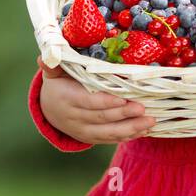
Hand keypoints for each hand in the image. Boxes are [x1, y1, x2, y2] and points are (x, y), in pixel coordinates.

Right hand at [36, 55, 154, 143]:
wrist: (50, 111)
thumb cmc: (58, 85)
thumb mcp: (53, 74)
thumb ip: (53, 65)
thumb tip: (45, 57)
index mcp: (66, 99)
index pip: (87, 102)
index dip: (105, 102)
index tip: (123, 98)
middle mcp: (75, 118)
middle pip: (101, 118)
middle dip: (123, 114)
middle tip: (143, 108)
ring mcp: (83, 131)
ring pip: (108, 133)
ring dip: (131, 128)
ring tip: (150, 121)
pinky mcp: (92, 138)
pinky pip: (111, 139)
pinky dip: (128, 136)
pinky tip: (145, 130)